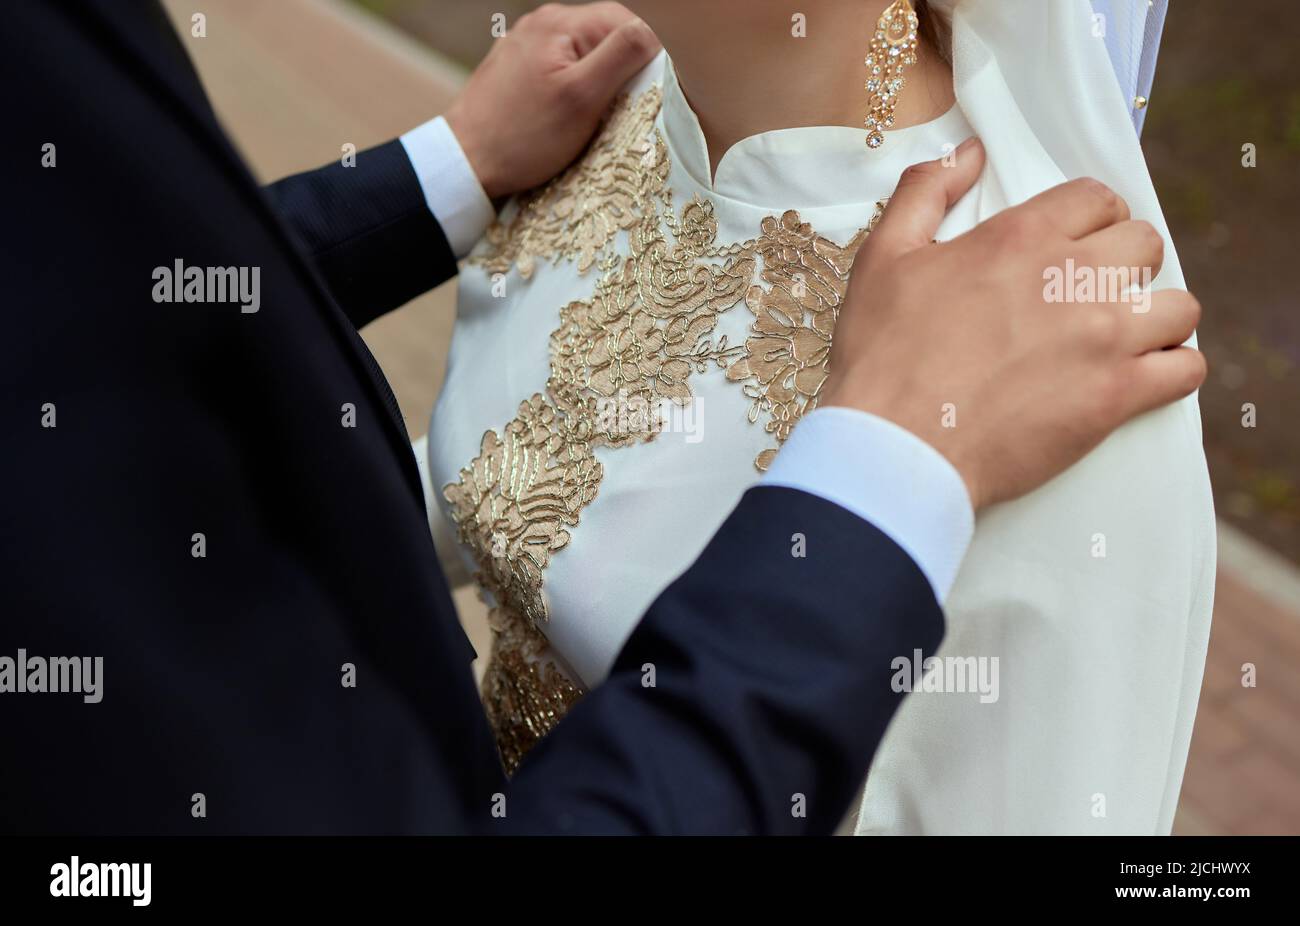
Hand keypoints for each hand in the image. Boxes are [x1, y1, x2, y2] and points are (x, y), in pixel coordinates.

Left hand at [444, 3, 660, 198]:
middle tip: (622, 108)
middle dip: (620, 68)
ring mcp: (524, 44)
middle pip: (604, 35)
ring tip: (594, 115)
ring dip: (597, 80)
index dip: (645, 55)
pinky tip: (567, 114)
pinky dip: (573, 87)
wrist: (464, 163)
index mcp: (560, 22)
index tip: (645, 93)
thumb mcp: (582, 97)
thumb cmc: (524, 137)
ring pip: (582, 53)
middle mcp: (541, 23)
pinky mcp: (515, 68)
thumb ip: (621, 55)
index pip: (627, 21)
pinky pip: (559, 67)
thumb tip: (653, 30)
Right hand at [821, 138, 1205, 510]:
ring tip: (1123, 339)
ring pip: (1178, 306)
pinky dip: (1172, 371)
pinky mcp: (1115, 396)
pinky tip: (1142, 378)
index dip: (1092, 219)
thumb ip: (926, 192)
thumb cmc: (881, 356)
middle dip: (1124, 264)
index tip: (1077, 246)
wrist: (895, 445)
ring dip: (1155, 318)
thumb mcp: (883, 258)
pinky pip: (1185, 370)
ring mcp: (1102, 338)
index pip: (1097, 199)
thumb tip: (970, 152)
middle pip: (1145, 244)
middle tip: (1090, 295)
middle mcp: (1072, 277)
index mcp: (1020, 237)